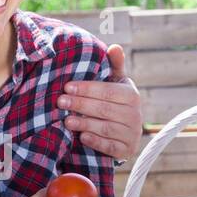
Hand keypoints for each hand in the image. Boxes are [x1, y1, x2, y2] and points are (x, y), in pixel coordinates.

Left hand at [59, 45, 142, 161]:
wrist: (126, 131)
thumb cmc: (115, 102)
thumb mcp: (116, 83)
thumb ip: (114, 66)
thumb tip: (114, 46)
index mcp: (131, 95)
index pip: (108, 91)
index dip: (87, 89)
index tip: (67, 86)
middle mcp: (135, 115)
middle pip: (104, 109)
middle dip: (80, 105)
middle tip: (60, 102)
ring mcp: (132, 134)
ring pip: (106, 128)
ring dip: (85, 124)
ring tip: (66, 120)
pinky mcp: (127, 150)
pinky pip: (110, 147)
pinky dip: (96, 142)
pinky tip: (82, 137)